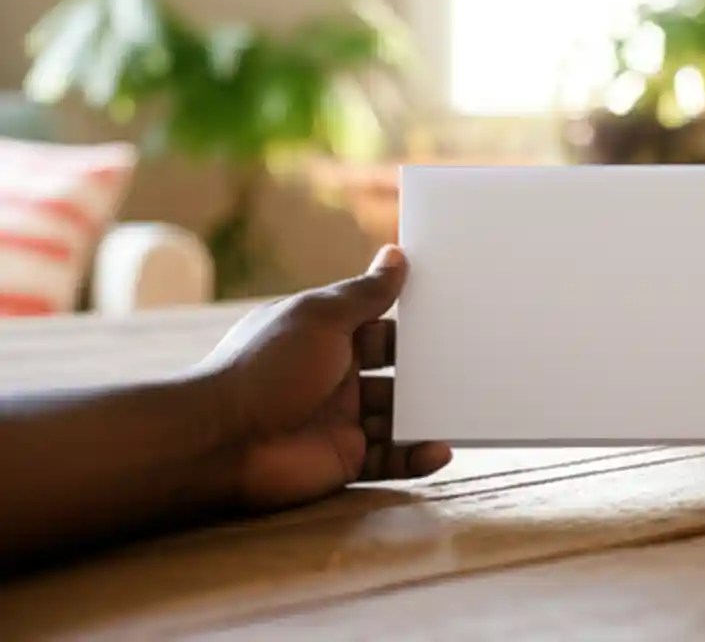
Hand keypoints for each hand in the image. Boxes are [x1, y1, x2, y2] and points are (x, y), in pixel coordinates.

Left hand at [202, 246, 450, 510]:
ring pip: (399, 416)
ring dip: (429, 413)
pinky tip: (440, 450)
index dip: (411, 321)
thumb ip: (364, 292)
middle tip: (472, 363)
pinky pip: (391, 459)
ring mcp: (342, 420)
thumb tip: (396, 255)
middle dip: (428, 369)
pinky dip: (417, 456)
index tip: (451, 313)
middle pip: (395, 372)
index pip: (379, 325)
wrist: (221, 440)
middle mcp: (337, 377)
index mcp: (328, 337)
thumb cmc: (266, 368)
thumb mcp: (320, 317)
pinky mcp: (345, 460)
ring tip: (465, 408)